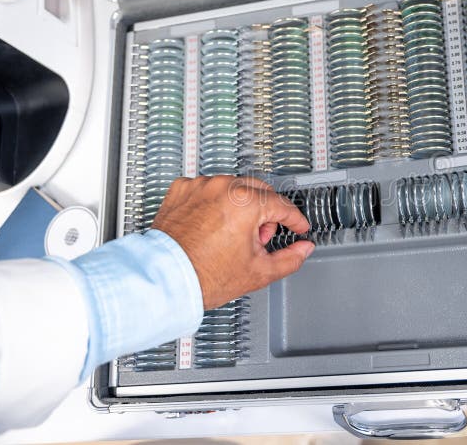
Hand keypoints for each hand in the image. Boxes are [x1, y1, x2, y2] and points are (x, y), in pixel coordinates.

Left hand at [152, 175, 312, 308]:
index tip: (297, 227)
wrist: (164, 280)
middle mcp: (222, 187)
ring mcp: (200, 186)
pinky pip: (206, 189)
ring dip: (240, 206)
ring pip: (233, 188)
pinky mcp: (181, 190)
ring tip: (233, 234)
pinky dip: (213, 202)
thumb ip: (289, 258)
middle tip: (260, 238)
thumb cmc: (203, 276)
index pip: (282, 205)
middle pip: (259, 192)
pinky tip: (212, 224)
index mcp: (245, 203)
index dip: (295, 220)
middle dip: (266, 213)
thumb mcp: (258, 272)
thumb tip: (303, 249)